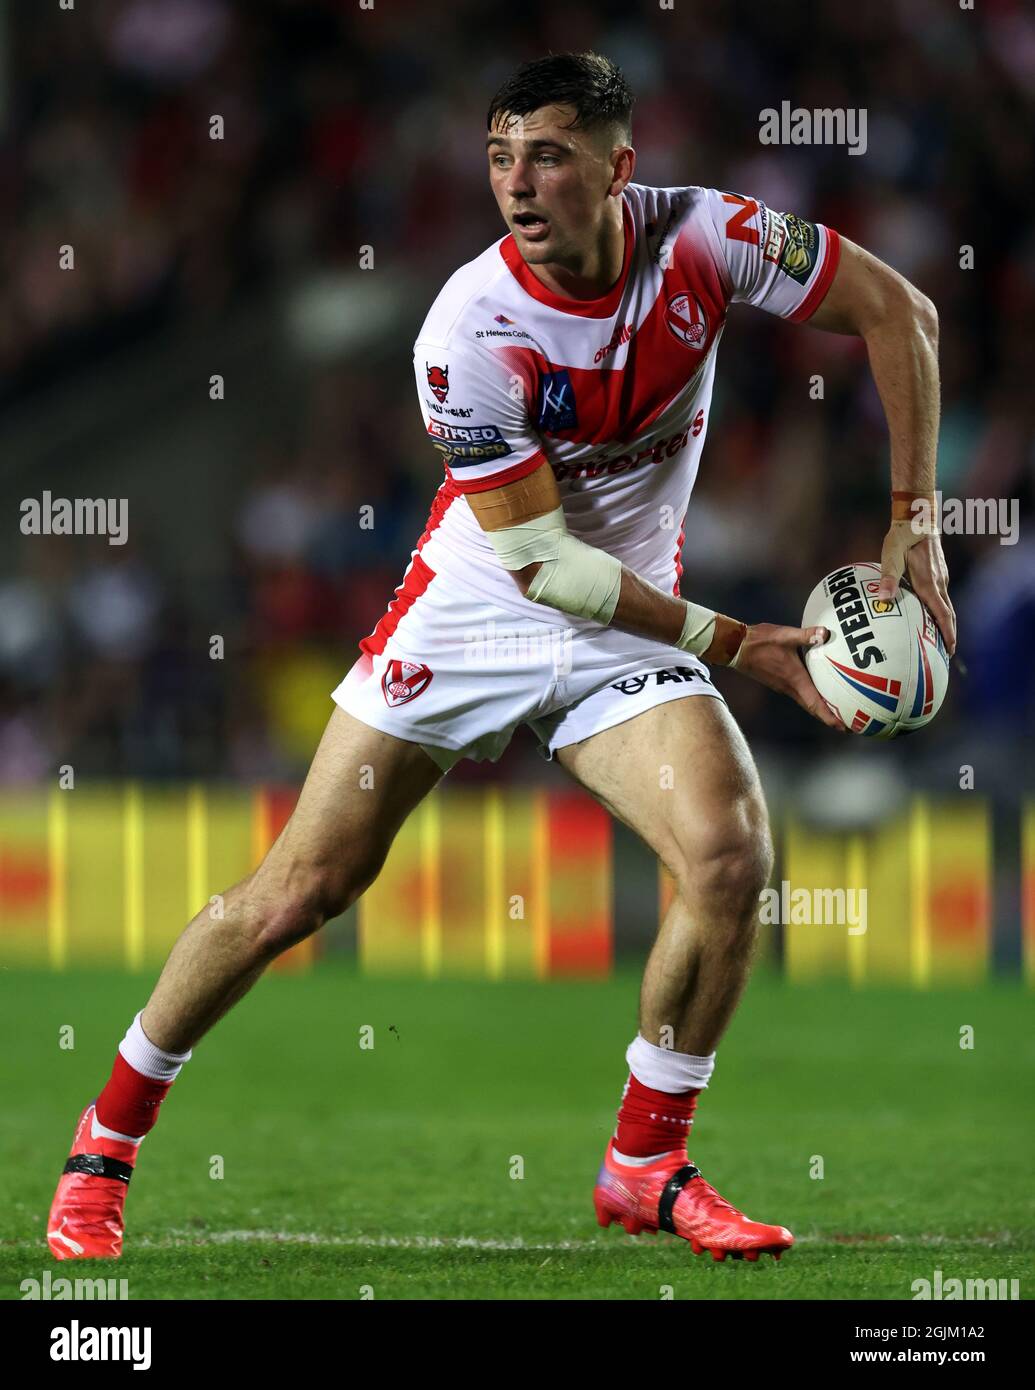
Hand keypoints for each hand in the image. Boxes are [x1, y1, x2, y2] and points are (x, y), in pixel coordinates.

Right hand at [733, 623, 846, 730]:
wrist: (737, 648)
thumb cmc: (760, 642)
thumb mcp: (785, 635)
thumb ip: (806, 635)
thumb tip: (825, 632)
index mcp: (795, 679)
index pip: (815, 703)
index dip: (829, 717)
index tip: (842, 727)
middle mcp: (790, 687)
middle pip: (812, 707)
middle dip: (829, 717)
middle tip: (846, 724)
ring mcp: (783, 686)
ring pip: (805, 702)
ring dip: (820, 708)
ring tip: (836, 710)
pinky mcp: (779, 682)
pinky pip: (799, 695)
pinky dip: (811, 698)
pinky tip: (817, 691)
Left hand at [878, 529, 955, 655]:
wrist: (918, 516)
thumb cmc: (902, 536)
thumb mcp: (890, 555)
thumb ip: (887, 578)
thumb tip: (883, 599)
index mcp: (930, 582)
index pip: (943, 613)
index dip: (948, 633)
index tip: (950, 650)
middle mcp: (939, 582)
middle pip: (948, 614)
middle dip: (949, 634)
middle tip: (946, 653)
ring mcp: (941, 576)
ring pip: (946, 605)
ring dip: (945, 623)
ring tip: (940, 639)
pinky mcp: (938, 572)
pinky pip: (941, 596)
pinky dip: (941, 610)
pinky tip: (930, 615)